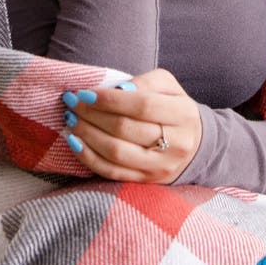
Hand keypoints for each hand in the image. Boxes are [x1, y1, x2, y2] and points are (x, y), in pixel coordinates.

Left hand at [61, 68, 201, 183]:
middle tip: (71, 103)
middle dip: (92, 114)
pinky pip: (112, 172)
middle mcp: (175, 144)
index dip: (110, 100)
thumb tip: (116, 91)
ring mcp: (160, 167)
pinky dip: (88, 156)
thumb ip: (145, 82)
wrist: (195, 145)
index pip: (142, 106)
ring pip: (116, 153)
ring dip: (87, 134)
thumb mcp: (167, 86)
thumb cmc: (173, 107)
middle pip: (126, 129)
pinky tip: (74, 141)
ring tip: (70, 119)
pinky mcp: (146, 182)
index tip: (85, 92)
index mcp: (183, 114)